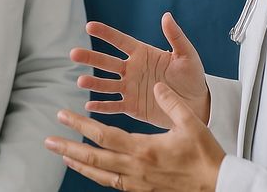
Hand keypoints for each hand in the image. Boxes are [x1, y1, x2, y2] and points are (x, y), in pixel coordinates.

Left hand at [44, 82, 223, 191]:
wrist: (219, 187)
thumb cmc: (206, 156)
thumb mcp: (191, 123)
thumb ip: (171, 103)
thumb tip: (156, 84)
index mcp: (144, 149)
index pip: (103, 136)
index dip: (80, 126)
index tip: (62, 116)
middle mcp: (136, 168)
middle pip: (94, 158)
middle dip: (68, 147)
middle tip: (48, 139)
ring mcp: (138, 183)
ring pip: (100, 174)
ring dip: (78, 164)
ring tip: (62, 154)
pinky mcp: (143, 191)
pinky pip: (113, 183)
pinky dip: (97, 175)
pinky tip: (91, 170)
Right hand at [72, 12, 207, 127]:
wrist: (198, 104)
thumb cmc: (193, 76)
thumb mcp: (187, 55)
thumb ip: (176, 36)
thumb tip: (166, 15)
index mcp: (142, 53)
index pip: (120, 41)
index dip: (106, 34)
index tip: (89, 26)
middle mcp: (132, 69)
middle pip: (107, 61)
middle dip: (90, 57)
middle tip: (73, 53)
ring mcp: (130, 88)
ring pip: (107, 84)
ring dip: (94, 82)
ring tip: (81, 80)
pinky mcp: (133, 106)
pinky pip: (114, 106)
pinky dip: (102, 106)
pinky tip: (89, 105)